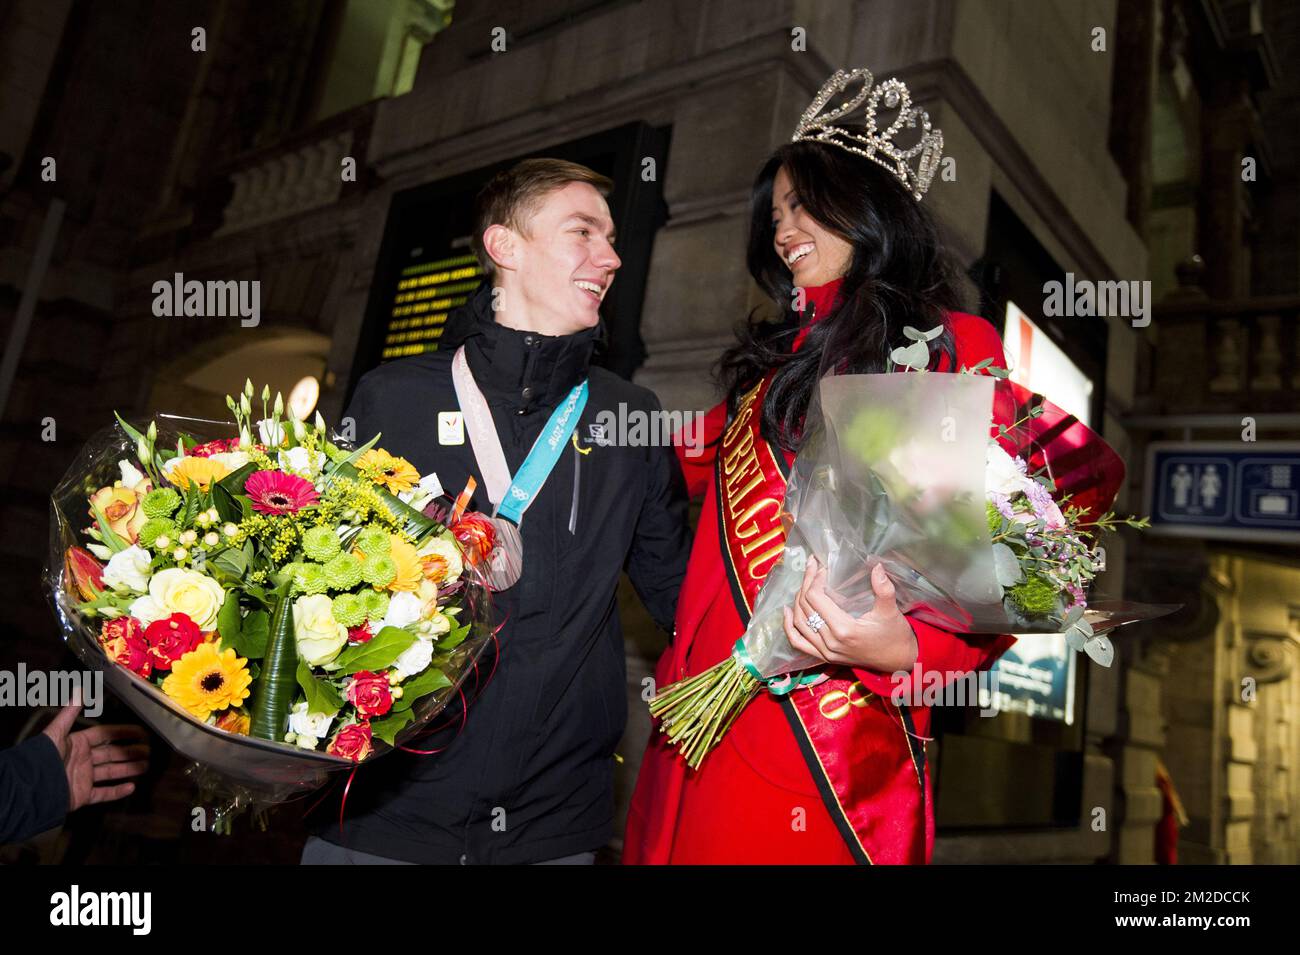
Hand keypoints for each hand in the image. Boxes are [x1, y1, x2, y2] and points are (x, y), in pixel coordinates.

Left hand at [41, 700, 149, 812]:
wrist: (32, 788)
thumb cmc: (44, 758)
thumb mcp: (56, 733)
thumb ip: (69, 712)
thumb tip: (80, 689)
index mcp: (78, 744)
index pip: (105, 735)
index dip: (123, 733)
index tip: (141, 732)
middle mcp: (83, 760)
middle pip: (112, 754)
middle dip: (131, 752)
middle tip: (148, 751)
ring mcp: (84, 778)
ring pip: (111, 772)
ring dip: (129, 769)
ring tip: (146, 766)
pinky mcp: (82, 796)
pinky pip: (103, 793)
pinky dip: (117, 791)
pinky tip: (132, 787)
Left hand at [782, 557, 917, 671]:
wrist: (898, 660)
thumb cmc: (894, 634)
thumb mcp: (891, 611)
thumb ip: (884, 588)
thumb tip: (876, 566)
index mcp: (844, 629)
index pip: (815, 598)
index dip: (815, 578)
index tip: (824, 566)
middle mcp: (830, 642)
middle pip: (805, 607)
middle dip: (806, 583)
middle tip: (812, 566)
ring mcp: (825, 652)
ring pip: (799, 622)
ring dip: (797, 599)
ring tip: (805, 581)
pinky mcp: (824, 657)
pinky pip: (798, 642)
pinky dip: (789, 627)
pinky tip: (787, 611)